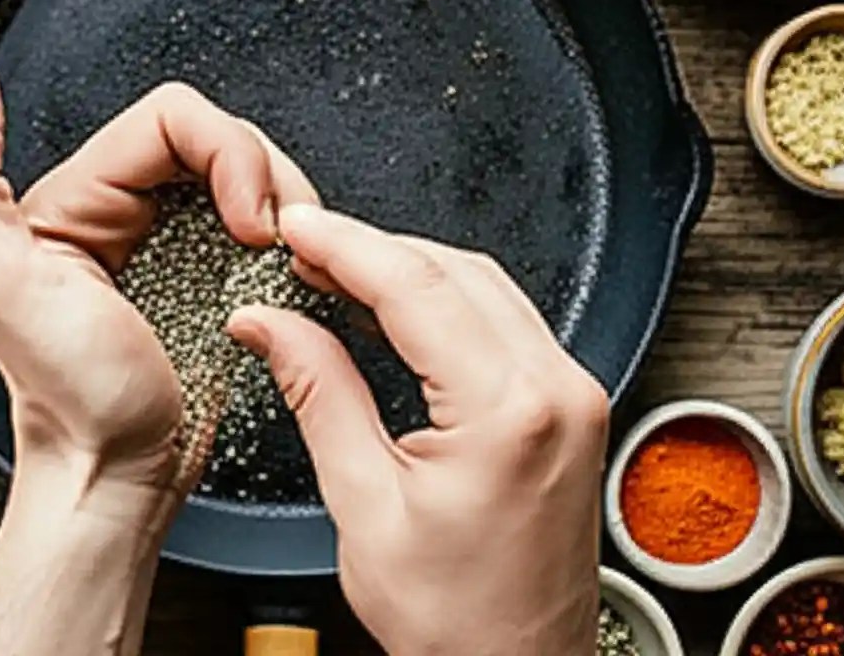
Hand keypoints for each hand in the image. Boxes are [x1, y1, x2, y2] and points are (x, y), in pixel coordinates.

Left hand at [0, 56, 316, 521]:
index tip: (246, 221)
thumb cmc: (67, 399)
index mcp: (81, 198)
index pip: (175, 119)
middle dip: (265, 179)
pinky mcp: (220, 283)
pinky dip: (294, 244)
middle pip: (223, 141)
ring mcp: (181, 246)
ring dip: (287, 211)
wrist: (116, 476)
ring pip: (255, 179)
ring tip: (285, 265)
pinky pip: (271, 233)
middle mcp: (131, 211)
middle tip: (271, 243)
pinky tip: (291, 277)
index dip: (228, 152)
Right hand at [228, 205, 609, 654]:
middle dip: (372, 248)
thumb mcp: (364, 506)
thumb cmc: (456, 621)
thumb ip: (319, 394)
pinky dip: (445, 300)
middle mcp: (557, 390)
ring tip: (336, 271)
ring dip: (409, 267)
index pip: (415, 288)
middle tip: (303, 249)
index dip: (344, 245)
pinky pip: (505, 320)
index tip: (296, 226)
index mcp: (507, 412)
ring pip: (484, 286)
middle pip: (454, 272)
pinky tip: (397, 307)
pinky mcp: (569, 407)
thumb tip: (271, 323)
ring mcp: (573, 395)